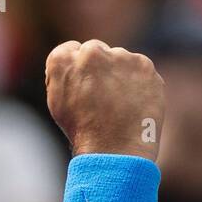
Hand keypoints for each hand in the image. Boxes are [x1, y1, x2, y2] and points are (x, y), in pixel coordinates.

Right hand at [45, 39, 164, 162]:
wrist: (115, 150)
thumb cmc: (83, 132)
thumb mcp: (58, 103)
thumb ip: (62, 74)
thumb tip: (74, 58)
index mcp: (63, 60)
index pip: (70, 50)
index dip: (77, 70)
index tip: (82, 87)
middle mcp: (91, 52)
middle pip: (95, 50)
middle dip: (98, 68)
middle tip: (101, 96)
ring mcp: (120, 57)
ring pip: (119, 58)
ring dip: (119, 74)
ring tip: (118, 104)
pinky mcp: (144, 65)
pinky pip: (139, 68)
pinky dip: (137, 82)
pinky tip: (132, 102)